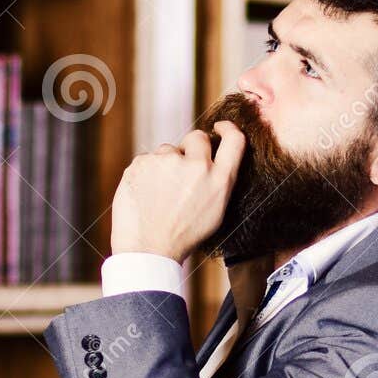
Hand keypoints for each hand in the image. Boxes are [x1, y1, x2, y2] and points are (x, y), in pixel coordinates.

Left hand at [109, 121, 244, 261]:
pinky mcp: (142, 163)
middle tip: (181, 169)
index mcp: (220, 180)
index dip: (228, 128)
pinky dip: (145, 173)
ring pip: (167, 150)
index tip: (220, 127)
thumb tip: (210, 156)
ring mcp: (167, 162)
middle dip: (190, 147)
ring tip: (159, 194)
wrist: (148, 249)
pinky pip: (146, 160)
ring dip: (165, 164)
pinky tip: (145, 194)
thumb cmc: (182, 236)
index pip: (235, 139)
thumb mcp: (215, 211)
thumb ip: (216, 180)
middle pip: (197, 137)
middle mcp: (196, 166)